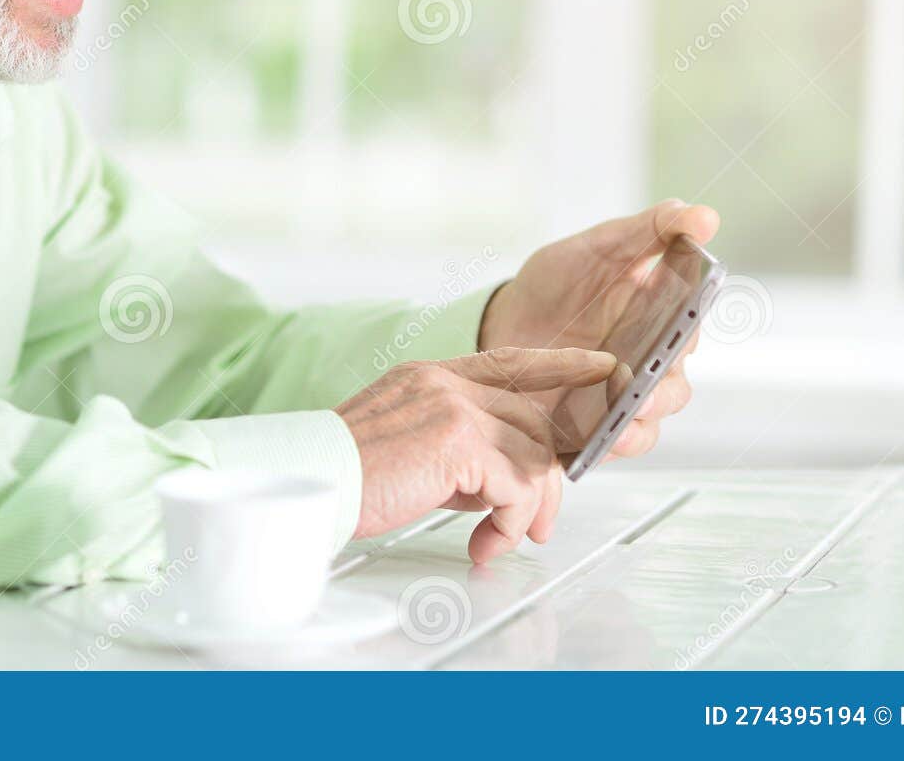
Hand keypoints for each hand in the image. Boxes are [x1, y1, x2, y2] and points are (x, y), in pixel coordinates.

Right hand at [335, 347, 616, 562]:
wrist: (304, 483)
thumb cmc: (340, 476)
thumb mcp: (404, 448)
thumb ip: (453, 450)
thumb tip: (494, 483)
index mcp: (430, 377)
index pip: (510, 359)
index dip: (560, 364)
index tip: (598, 366)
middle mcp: (444, 382)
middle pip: (533, 419)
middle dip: (545, 479)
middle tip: (533, 525)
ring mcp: (452, 406)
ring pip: (533, 454)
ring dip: (526, 510)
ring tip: (498, 540)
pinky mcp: (457, 441)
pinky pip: (518, 485)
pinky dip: (510, 523)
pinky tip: (483, 544)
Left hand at [477, 200, 719, 460]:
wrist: (504, 319)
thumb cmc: (561, 283)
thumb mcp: (601, 246)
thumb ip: (651, 230)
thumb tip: (705, 217)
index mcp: (661, 322)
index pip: (689, 332)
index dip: (688, 333)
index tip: (680, 328)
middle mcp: (648, 367)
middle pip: (674, 386)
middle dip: (663, 389)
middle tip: (644, 384)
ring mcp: (620, 401)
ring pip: (647, 422)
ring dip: (638, 422)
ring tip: (620, 415)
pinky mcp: (590, 428)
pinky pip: (607, 446)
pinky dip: (605, 444)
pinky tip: (594, 436)